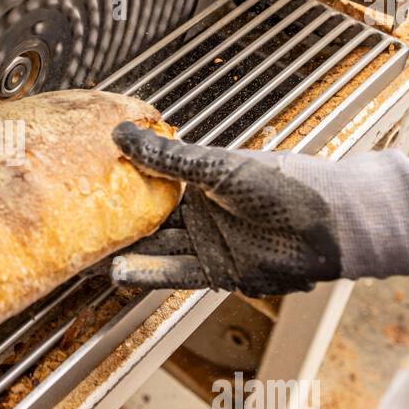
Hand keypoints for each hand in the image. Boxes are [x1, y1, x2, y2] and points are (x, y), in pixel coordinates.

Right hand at [108, 126, 408, 295]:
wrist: (332, 226)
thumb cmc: (285, 187)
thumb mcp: (219, 168)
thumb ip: (168, 157)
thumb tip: (122, 134)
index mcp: (203, 180)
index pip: (151, 183)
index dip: (121, 186)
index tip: (87, 185)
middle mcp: (203, 212)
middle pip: (148, 221)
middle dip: (114, 225)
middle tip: (76, 227)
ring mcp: (209, 244)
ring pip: (156, 249)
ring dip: (124, 253)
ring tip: (87, 255)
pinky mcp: (218, 272)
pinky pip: (174, 275)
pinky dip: (147, 274)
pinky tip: (119, 272)